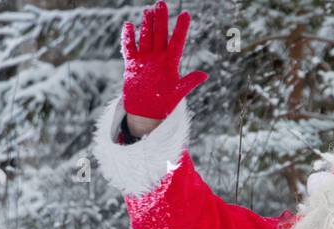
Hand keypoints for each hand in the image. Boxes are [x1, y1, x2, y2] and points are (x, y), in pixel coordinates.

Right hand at [121, 3, 207, 122]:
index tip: (186, 14)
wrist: (146, 113)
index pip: (177, 42)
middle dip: (160, 19)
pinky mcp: (132, 64)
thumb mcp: (178, 93)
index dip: (181, 29)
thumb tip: (205, 75)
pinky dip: (128, 38)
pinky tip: (129, 26)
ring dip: (147, 24)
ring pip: (146, 37)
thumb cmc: (164, 104)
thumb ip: (189, 83)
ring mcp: (145, 59)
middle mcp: (158, 58)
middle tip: (161, 3)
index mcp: (170, 63)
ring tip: (148, 11)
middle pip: (159, 35)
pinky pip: (129, 48)